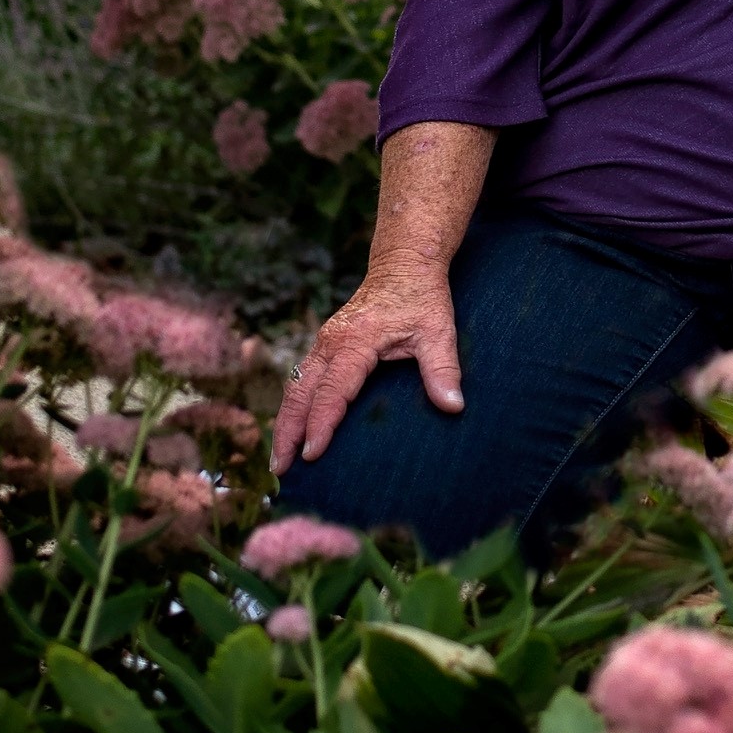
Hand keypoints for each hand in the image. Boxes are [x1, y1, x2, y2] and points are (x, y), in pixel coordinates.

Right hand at [270, 258, 463, 472]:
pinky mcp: (325, 345)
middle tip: (280, 468)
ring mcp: (324, 342)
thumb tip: (453, 406)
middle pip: (302, 391)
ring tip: (278, 459)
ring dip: (285, 421)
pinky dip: (293, 406)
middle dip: (288, 431)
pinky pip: (302, 379)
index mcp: (357, 339)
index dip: (322, 422)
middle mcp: (332, 341)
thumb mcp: (439, 330)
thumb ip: (443, 369)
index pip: (334, 388)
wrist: (404, 264)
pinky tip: (292, 430)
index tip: (312, 453)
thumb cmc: (422, 297)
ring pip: (296, 386)